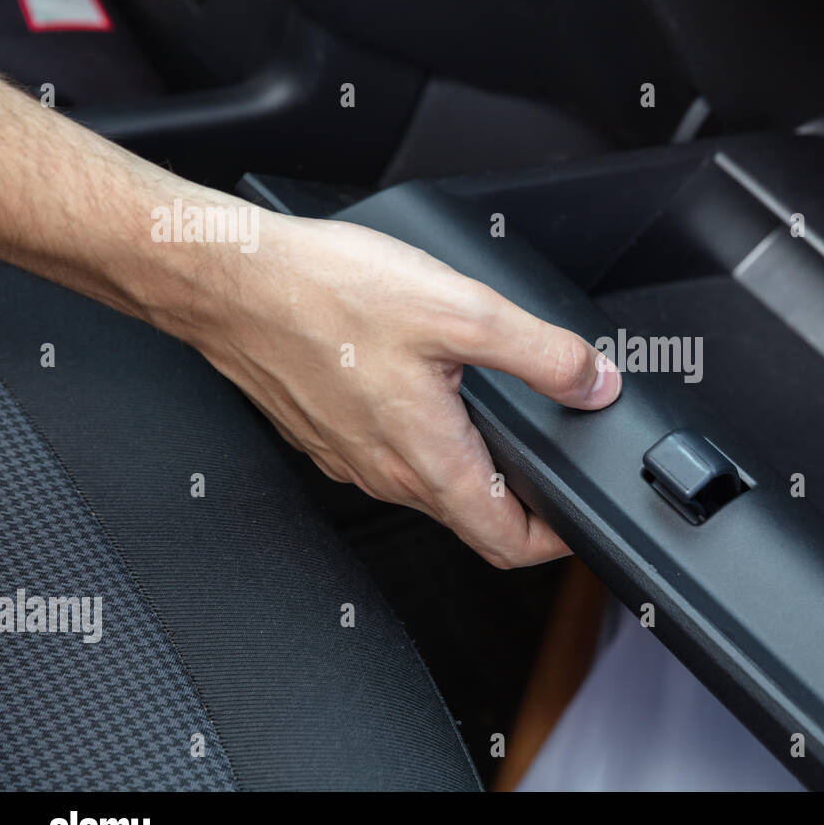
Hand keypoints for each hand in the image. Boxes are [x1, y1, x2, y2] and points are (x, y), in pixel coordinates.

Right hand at [176, 214, 620, 567]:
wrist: (228, 281)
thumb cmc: (324, 295)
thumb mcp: (461, 312)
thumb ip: (541, 354)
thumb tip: (595, 383)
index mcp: (428, 459)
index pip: (508, 544)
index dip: (558, 541)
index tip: (581, 519)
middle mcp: (388, 474)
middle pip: (474, 520)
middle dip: (523, 506)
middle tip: (553, 468)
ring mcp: (353, 458)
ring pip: (433, 489)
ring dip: (475, 473)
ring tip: (503, 429)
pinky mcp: (328, 434)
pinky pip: (393, 459)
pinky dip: (430, 446)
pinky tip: (435, 397)